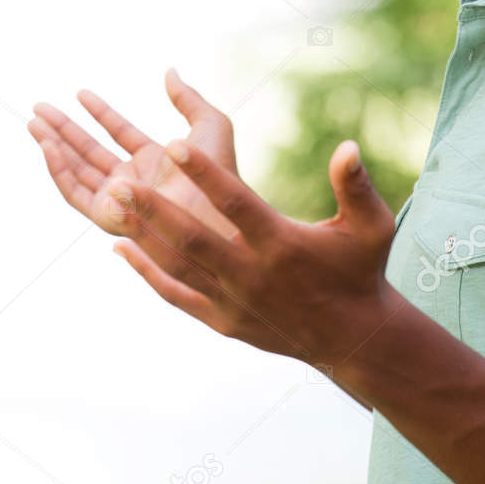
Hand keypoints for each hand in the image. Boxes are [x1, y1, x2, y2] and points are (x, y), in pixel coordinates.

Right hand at [28, 68, 241, 238]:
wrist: (213, 213)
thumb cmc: (220, 177)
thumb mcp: (209, 126)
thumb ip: (188, 99)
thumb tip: (170, 71)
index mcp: (155, 162)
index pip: (120, 133)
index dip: (100, 112)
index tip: (80, 92)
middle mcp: (134, 182)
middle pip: (89, 151)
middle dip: (63, 129)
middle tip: (38, 107)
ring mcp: (119, 200)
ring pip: (77, 170)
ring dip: (53, 145)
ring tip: (33, 121)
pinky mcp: (107, 216)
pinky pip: (75, 194)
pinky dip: (58, 170)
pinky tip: (48, 146)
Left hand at [57, 132, 399, 369]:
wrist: (352, 339)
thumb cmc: (360, 272)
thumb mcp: (371, 228)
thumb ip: (356, 187)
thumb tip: (347, 146)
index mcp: (281, 245)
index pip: (236, 203)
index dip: (205, 174)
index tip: (174, 144)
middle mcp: (251, 274)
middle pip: (193, 238)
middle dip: (155, 210)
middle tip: (120, 181)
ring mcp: (232, 300)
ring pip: (177, 266)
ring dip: (143, 235)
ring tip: (113, 203)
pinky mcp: (221, 320)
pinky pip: (175, 294)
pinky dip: (147, 272)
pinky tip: (120, 247)